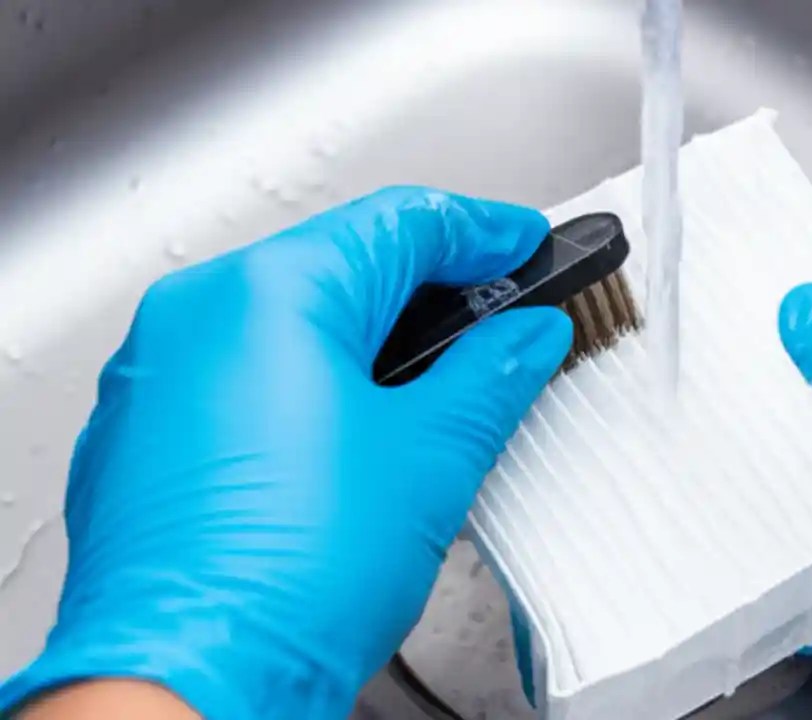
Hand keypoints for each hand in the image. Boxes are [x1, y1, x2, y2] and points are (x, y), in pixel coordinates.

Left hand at [0, 187, 572, 718]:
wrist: (186, 687)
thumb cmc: (288, 581)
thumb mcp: (430, 459)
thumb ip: (491, 375)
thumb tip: (526, 336)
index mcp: (268, 294)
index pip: (400, 221)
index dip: (483, 231)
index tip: (526, 244)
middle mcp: (196, 318)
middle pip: (341, 265)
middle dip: (431, 290)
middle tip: (499, 318)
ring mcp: (160, 377)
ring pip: (289, 322)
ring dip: (372, 340)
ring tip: (438, 384)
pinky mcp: (146, 437)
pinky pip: (244, 375)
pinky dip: (310, 383)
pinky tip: (356, 431)